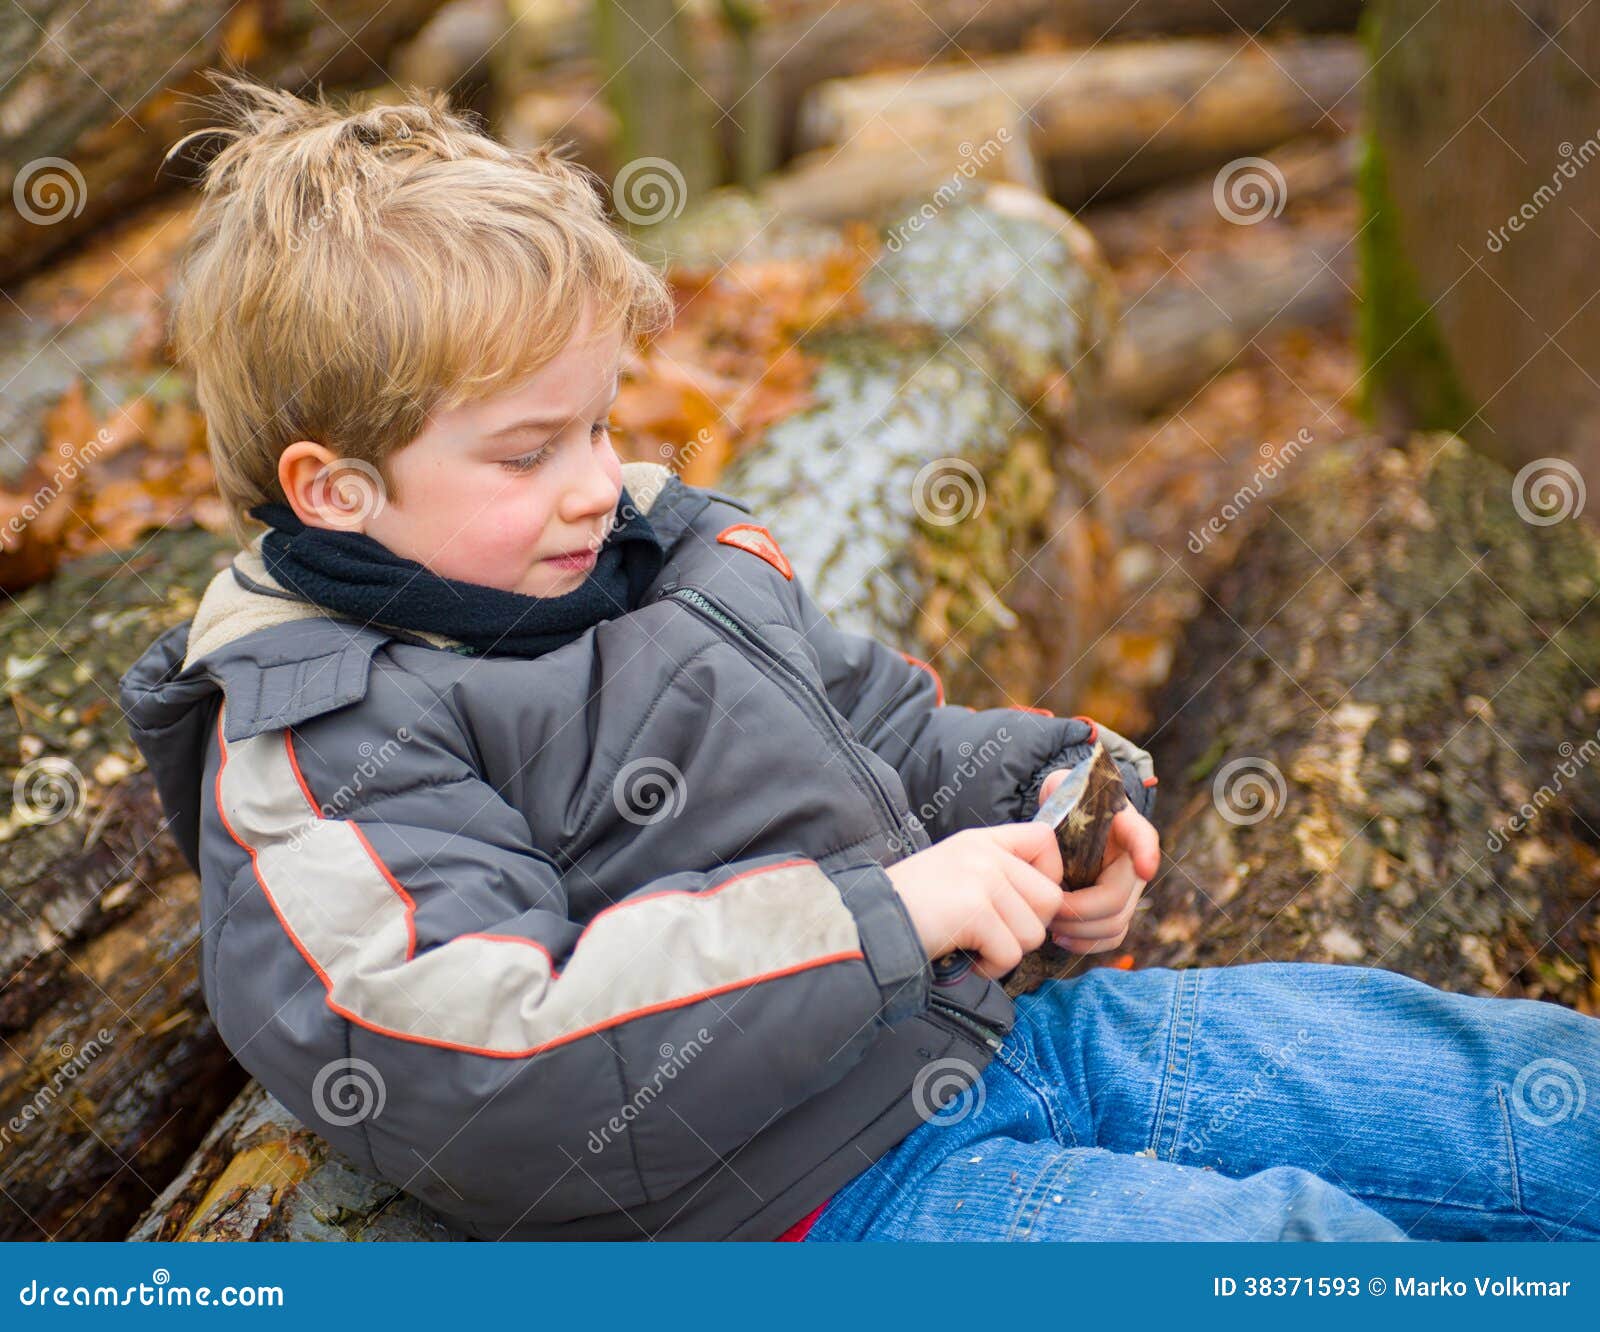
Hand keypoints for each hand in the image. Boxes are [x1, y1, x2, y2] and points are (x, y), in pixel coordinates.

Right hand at [885, 824, 1063, 979]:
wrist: (868, 924)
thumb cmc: (911, 906)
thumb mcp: (955, 871)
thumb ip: (996, 874)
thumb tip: (1050, 903)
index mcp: (982, 841)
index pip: (1045, 840)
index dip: (1050, 875)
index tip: (1027, 901)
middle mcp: (985, 854)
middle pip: (1050, 897)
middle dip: (1028, 927)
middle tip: (995, 935)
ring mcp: (982, 880)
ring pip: (1034, 932)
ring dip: (1007, 951)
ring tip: (974, 946)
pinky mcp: (976, 911)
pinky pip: (1011, 953)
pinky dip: (991, 968)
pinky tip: (967, 958)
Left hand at [1037, 773, 1160, 953]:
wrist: (1067, 820)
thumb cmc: (1063, 804)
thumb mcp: (1061, 789)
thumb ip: (1060, 793)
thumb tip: (1052, 810)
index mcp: (1123, 825)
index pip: (1143, 836)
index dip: (1147, 853)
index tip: (1145, 868)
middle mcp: (1133, 861)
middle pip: (1118, 898)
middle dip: (1079, 911)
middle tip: (1047, 908)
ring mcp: (1128, 890)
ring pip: (1115, 924)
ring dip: (1079, 931)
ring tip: (1048, 922)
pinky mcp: (1115, 911)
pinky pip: (1110, 938)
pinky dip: (1085, 944)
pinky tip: (1059, 937)